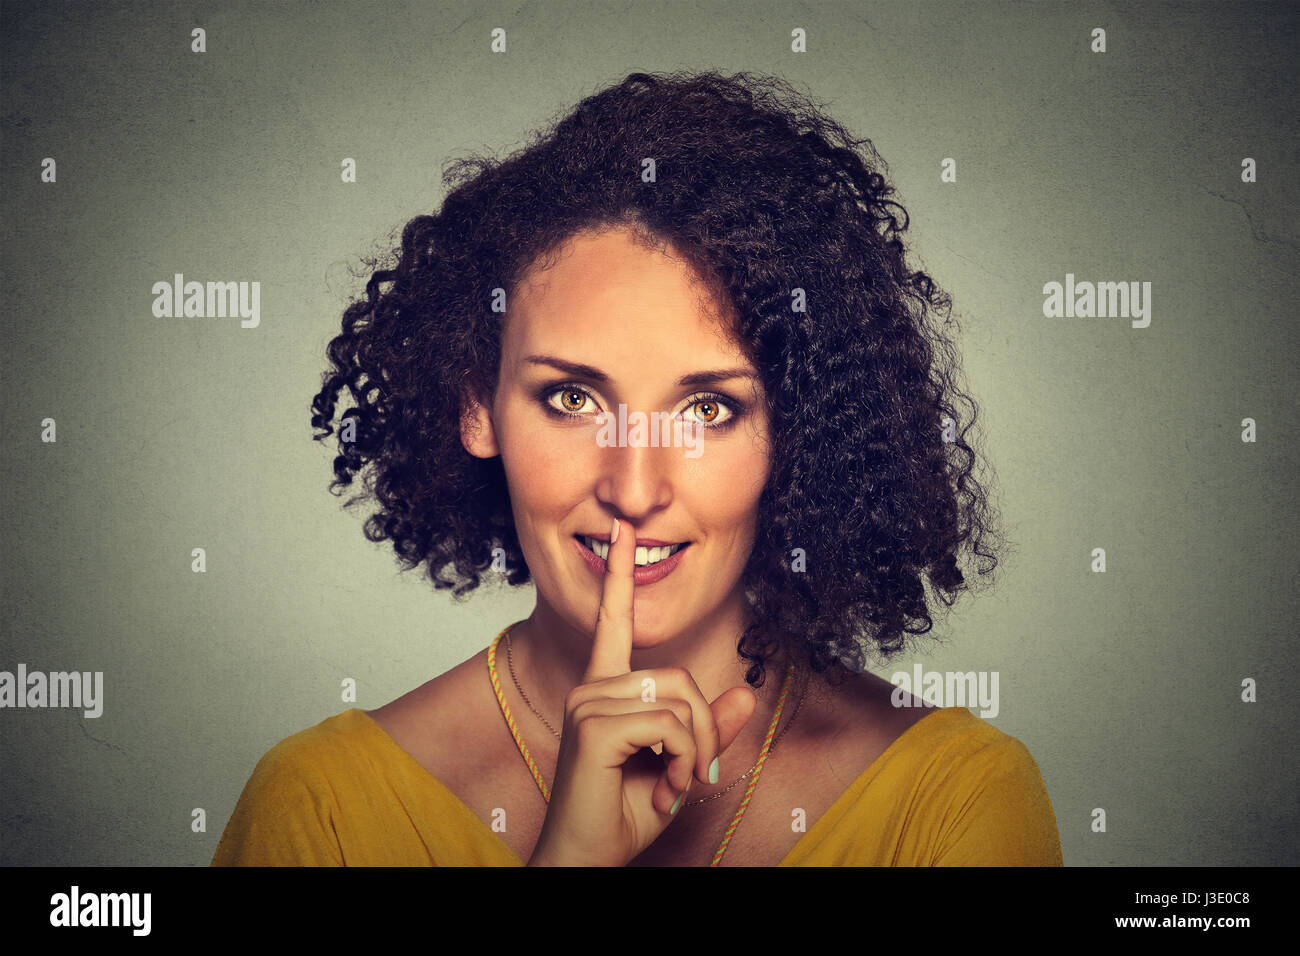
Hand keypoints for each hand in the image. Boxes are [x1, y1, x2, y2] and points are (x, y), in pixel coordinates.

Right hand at [526, 517, 756, 865]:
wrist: (586, 858)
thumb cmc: (624, 815)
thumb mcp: (679, 766)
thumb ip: (707, 729)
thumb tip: (746, 694)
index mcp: (603, 689)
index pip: (612, 623)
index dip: (618, 577)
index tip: (623, 533)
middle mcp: (591, 687)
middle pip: (680, 677)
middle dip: (702, 731)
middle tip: (690, 777)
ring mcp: (588, 703)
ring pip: (679, 701)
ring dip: (694, 751)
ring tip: (675, 786)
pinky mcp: (594, 726)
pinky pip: (670, 724)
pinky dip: (683, 760)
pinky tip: (665, 790)